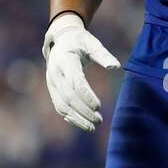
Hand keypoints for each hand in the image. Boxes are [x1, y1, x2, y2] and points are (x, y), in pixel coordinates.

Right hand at [42, 12, 119, 130]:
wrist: (61, 40)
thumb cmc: (80, 42)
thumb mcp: (92, 43)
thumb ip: (103, 55)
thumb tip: (115, 67)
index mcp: (65, 61)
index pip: (75, 83)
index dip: (87, 96)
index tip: (99, 106)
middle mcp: (55, 73)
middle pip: (68, 97)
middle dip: (83, 111)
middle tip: (99, 121)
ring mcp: (52, 83)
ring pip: (61, 106)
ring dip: (77, 118)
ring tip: (93, 127)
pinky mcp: (53, 90)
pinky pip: (60, 107)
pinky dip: (71, 118)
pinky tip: (84, 124)